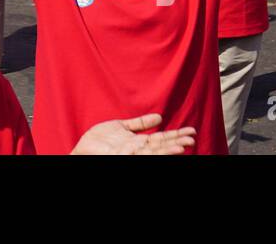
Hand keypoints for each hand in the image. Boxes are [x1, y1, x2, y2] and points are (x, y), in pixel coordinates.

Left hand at [71, 114, 196, 154]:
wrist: (82, 150)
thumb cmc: (99, 140)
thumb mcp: (121, 127)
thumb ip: (140, 123)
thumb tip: (160, 117)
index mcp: (138, 143)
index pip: (161, 139)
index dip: (176, 135)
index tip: (191, 131)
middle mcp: (138, 150)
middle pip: (161, 147)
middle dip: (177, 143)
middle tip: (193, 138)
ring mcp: (132, 155)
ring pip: (154, 153)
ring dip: (169, 150)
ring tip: (184, 146)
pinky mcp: (123, 157)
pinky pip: (142, 156)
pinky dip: (154, 154)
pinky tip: (162, 151)